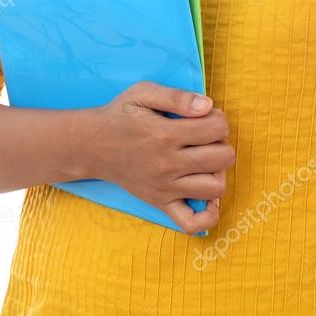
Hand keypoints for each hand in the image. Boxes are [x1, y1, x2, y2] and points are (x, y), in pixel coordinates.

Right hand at [72, 81, 235, 234]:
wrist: (93, 146)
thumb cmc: (121, 115)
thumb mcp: (143, 93)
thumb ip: (177, 97)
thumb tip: (207, 105)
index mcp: (165, 135)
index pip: (217, 128)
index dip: (218, 118)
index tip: (206, 116)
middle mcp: (167, 165)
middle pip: (222, 158)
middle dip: (222, 142)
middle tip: (206, 137)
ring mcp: (165, 188)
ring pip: (215, 188)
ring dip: (218, 171)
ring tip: (204, 160)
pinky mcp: (160, 203)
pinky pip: (192, 222)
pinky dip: (208, 213)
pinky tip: (206, 194)